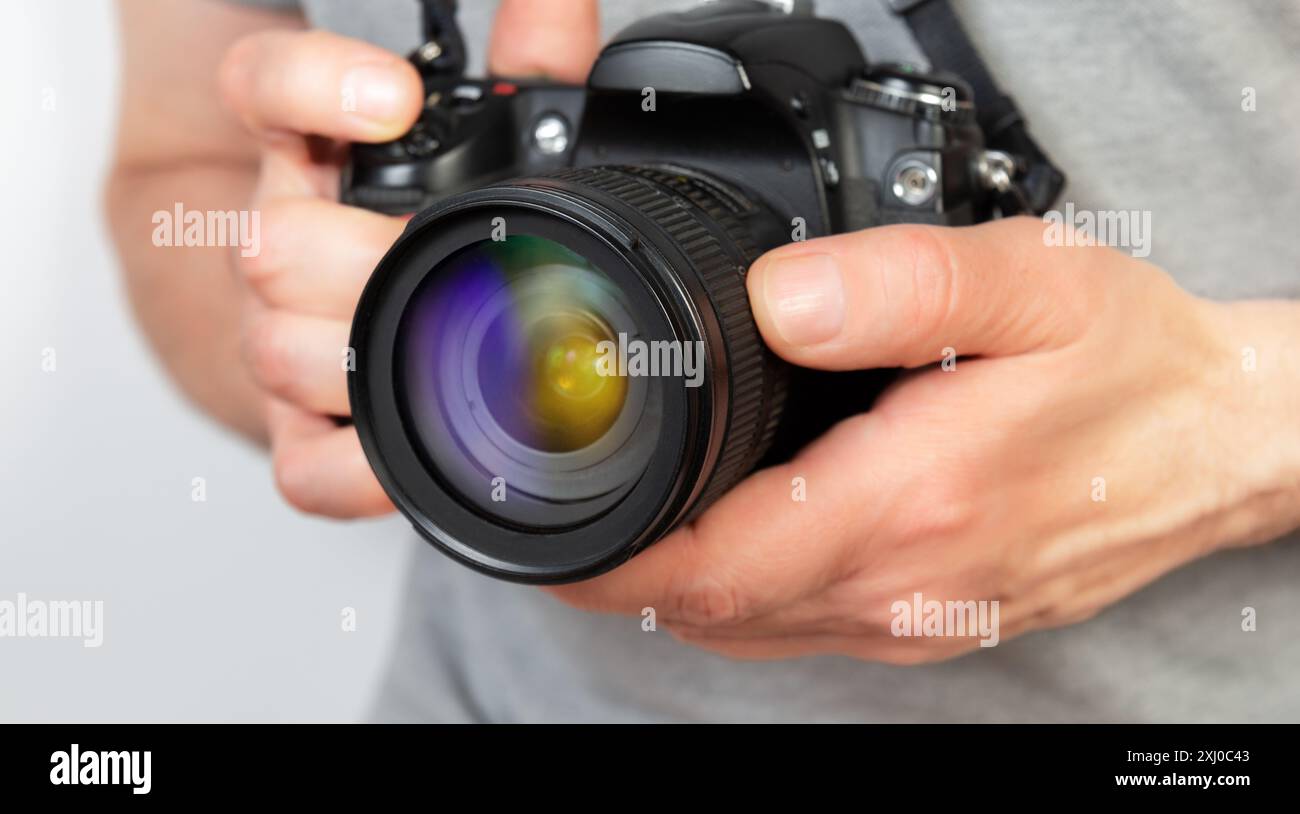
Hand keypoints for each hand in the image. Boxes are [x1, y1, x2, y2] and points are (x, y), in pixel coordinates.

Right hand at [217, 0, 598, 516]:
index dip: (312, 87)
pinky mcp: (301, 439)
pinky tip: (419, 442)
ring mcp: (282, 346)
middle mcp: (285, 251)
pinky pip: (307, 469)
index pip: (264, 92)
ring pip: (280, 349)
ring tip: (451, 348)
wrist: (345, 331)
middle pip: (271, 244)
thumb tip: (561, 4)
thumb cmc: (422, 233)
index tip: (393, 98)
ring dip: (370, 351)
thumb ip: (528, 70)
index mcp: (318, 165)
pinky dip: (367, 468)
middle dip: (368, 255)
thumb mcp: (481, 144)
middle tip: (455, 266)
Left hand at [551, 217, 1299, 662]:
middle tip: (573, 512)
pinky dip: (745, 599)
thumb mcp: (1029, 284)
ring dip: (680, 588)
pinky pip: (810, 629)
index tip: (555, 531)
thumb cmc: (1132, 366)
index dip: (614, 560)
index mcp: (909, 501)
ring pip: (757, 630)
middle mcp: (907, 582)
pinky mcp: (937, 622)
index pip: (714, 568)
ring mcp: (921, 616)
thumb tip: (780, 299)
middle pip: (717, 610)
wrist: (1220, 442)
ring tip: (633, 522)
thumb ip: (897, 285)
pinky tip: (732, 547)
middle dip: (626, 572)